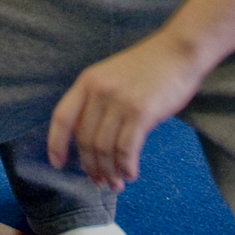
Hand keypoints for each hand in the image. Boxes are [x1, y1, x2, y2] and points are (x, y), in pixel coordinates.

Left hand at [47, 31, 206, 190]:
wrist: (178, 51)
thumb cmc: (147, 67)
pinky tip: (131, 174)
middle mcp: (99, 91)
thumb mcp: (111, 76)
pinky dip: (126, 167)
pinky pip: (127, 149)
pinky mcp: (142, 112)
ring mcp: (120, 101)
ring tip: (116, 184)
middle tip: (99, 181)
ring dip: (109, 172)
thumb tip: (87, 139)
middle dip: (90, 166)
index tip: (58, 164)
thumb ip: (96, 100)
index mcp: (87, 81)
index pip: (61, 117)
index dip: (56, 144)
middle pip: (85, 140)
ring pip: (105, 148)